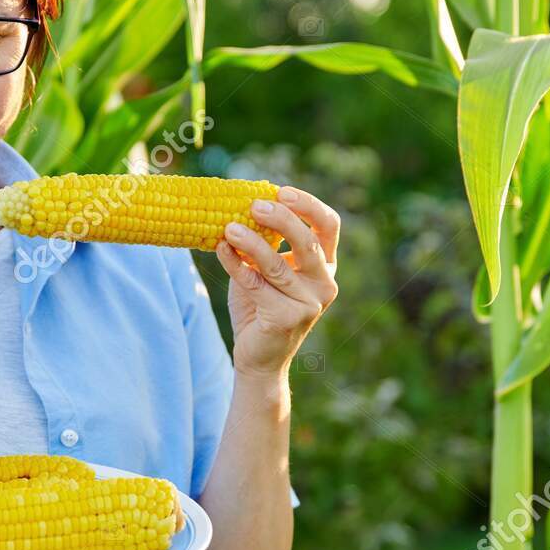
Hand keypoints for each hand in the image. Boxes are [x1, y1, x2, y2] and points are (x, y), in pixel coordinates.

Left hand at [214, 185, 339, 377]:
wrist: (257, 358)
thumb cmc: (260, 309)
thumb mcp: (264, 270)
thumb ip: (262, 243)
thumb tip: (241, 205)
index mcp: (324, 266)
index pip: (328, 226)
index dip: (308, 205)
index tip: (282, 191)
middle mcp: (324, 283)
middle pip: (308, 241)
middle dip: (282, 219)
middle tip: (254, 205)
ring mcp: (309, 303)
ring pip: (277, 264)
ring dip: (251, 242)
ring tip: (228, 227)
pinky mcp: (287, 318)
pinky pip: (256, 284)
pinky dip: (235, 264)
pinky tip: (220, 249)